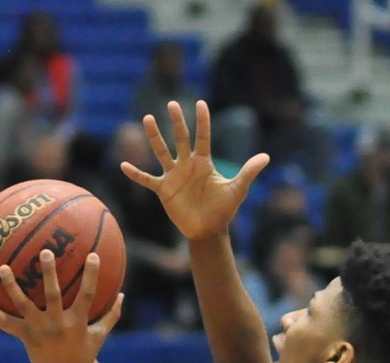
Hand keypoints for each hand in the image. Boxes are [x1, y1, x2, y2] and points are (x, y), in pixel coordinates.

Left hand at [0, 251, 124, 362]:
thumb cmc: (83, 356)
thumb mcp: (100, 336)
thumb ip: (111, 315)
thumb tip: (122, 294)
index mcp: (78, 322)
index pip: (88, 295)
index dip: (92, 276)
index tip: (93, 255)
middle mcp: (58, 324)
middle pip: (53, 294)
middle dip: (49, 273)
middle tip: (45, 252)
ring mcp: (39, 330)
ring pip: (23, 305)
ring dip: (13, 286)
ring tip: (4, 268)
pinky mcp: (25, 337)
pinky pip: (7, 324)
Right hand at [121, 101, 268, 241]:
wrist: (208, 230)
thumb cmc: (224, 210)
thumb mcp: (237, 189)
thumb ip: (248, 172)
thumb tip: (266, 157)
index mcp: (204, 162)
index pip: (203, 137)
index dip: (202, 121)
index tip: (200, 103)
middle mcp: (187, 165)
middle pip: (180, 138)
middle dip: (177, 121)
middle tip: (172, 103)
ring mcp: (174, 176)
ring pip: (161, 152)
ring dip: (154, 137)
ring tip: (147, 118)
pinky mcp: (163, 190)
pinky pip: (147, 179)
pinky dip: (135, 174)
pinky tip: (123, 165)